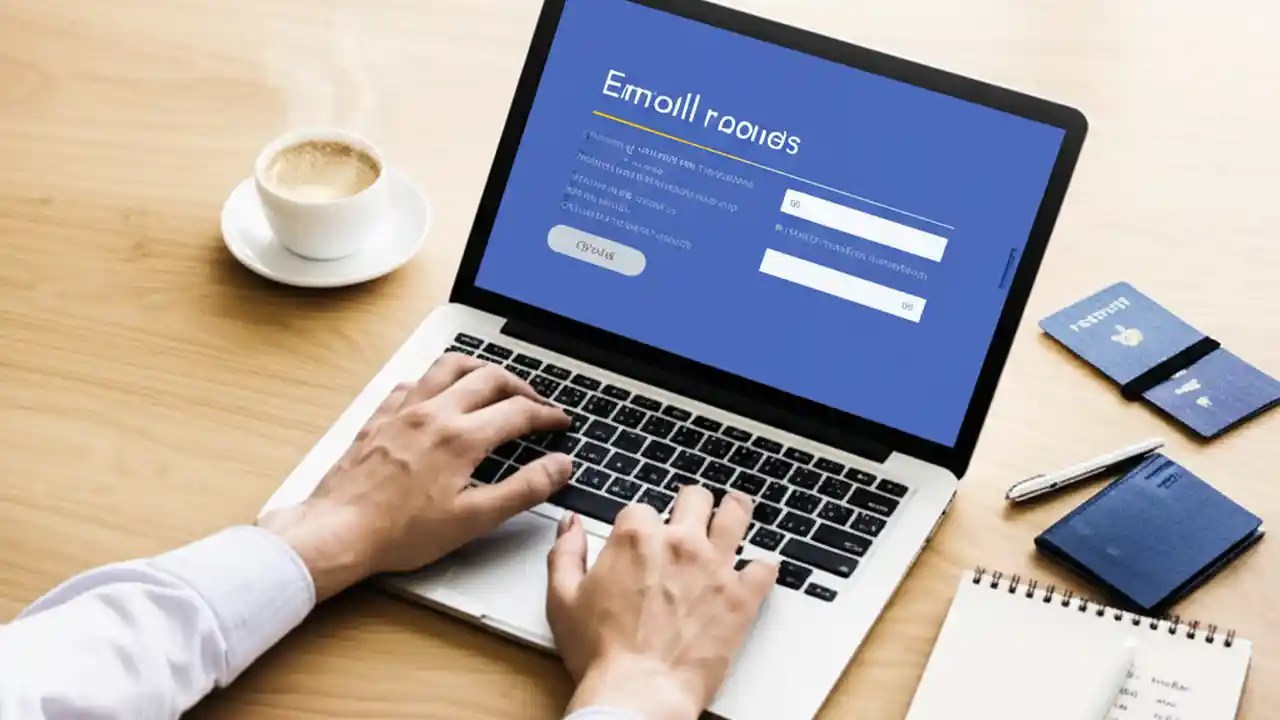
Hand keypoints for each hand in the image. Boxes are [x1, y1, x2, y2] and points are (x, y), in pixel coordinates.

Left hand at [258, 353, 572, 600]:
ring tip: (493, 380)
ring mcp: (403, 412)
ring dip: (479, 367)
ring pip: (448, 367)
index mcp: (461, 438)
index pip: (518, 412)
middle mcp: (433, 414)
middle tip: (535, 402)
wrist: (338, 532)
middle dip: (521, 386)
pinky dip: (433, 381)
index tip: (560, 421)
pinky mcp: (378, 419)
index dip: (547, 414)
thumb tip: (559, 466)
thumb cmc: (399, 533)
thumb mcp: (474, 519)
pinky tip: (436, 394)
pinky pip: (411, 384)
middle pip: (489, 378)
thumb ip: (524, 489)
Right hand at [546, 487, 777, 719]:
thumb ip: (565, 552)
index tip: (639, 538)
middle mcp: (680, 543)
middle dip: (690, 505)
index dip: (638, 523)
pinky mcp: (741, 597)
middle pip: (694, 499)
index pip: (640, 508)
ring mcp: (715, 567)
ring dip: (734, 510)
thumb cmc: (600, 653)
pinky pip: (765, 567)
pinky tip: (757, 569)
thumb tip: (570, 524)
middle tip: (690, 515)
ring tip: (734, 509)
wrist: (639, 692)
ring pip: (735, 516)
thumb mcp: (562, 598)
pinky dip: (762, 567)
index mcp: (636, 538)